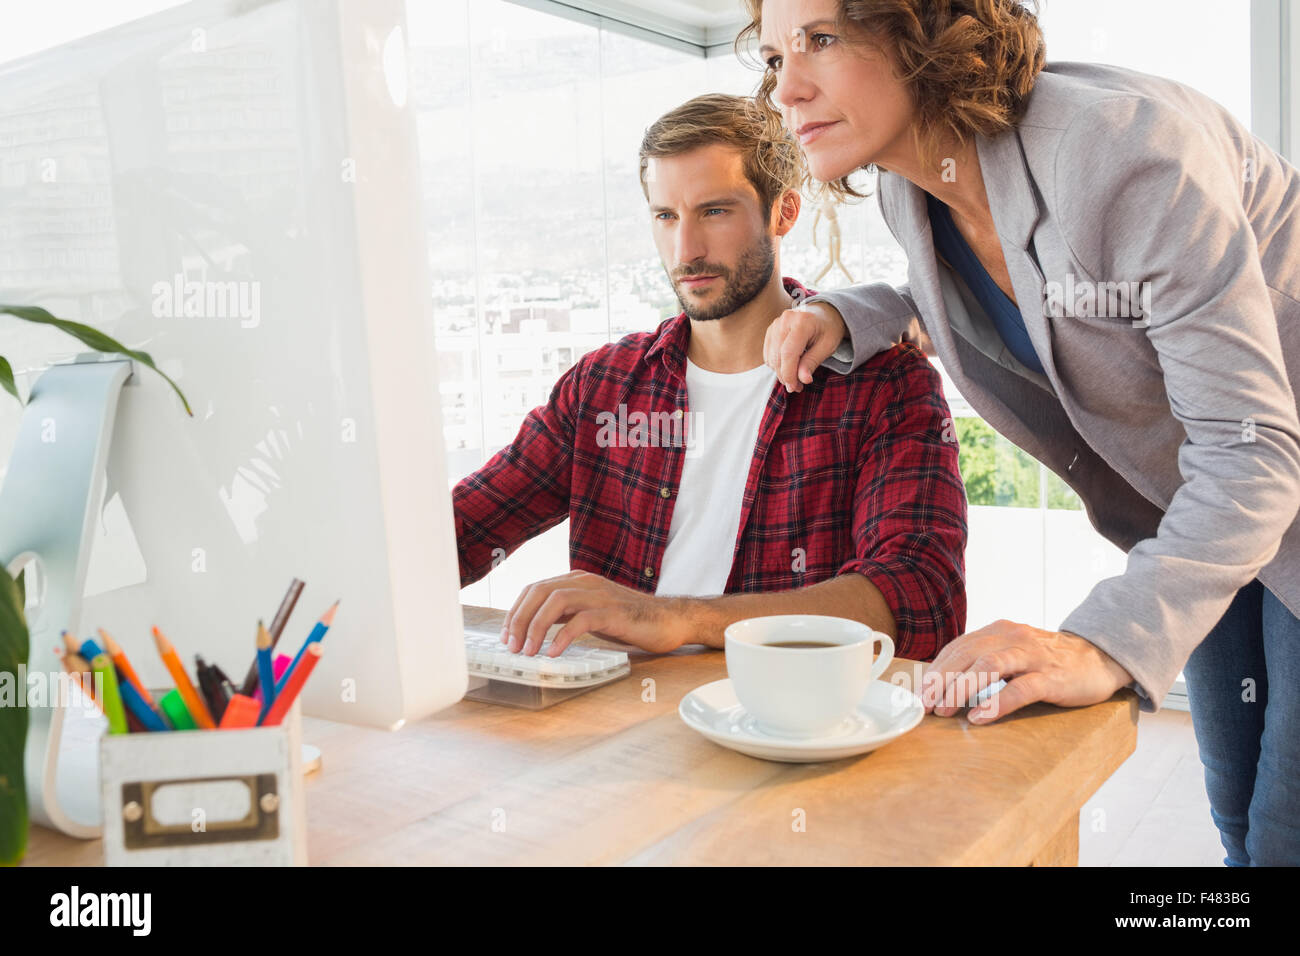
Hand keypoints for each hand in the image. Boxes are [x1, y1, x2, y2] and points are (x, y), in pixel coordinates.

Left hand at [500, 571, 685, 656]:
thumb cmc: (629, 620)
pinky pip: (581, 620)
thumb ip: (566, 614)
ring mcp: (599, 596)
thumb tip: (534, 628)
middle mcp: (585, 583)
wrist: (669, 620)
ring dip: (536, 627)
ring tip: (529, 652)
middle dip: (519, 620)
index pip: (534, 588)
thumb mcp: (590, 613)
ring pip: (556, 601)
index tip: (507, 637)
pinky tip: (554, 653)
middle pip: (539, 592)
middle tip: (512, 647)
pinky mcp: (613, 613)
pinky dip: (563, 636)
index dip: (515, 612)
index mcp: (576, 581)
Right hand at [763, 300, 847, 392]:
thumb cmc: (829, 329)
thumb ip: (813, 362)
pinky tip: (789, 367)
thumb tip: (803, 380)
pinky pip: (768, 354)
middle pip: (778, 357)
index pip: (789, 353)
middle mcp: (785, 320)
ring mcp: (776, 323)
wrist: (824, 313)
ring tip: (795, 378)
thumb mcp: (827, 346)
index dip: (789, 374)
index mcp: (802, 321)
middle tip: (798, 387)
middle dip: (786, 376)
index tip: (795, 387)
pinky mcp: (771, 329)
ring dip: (781, 372)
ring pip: (771, 357)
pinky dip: (776, 365)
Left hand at [919, 620, 1132, 723]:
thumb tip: (943, 684)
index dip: (935, 670)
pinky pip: (1022, 688)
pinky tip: (980, 717)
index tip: (919, 694)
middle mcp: (1012, 638)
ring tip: (945, 710)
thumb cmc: (1048, 661)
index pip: (957, 647)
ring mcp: (1033, 656)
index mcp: (998, 631)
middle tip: (925, 705)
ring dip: (962, 688)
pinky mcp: (1053, 677)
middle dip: (940, 680)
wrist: (1100, 658)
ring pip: (989, 666)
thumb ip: (983, 662)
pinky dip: (998, 702)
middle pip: (967, 654)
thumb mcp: (1012, 653)